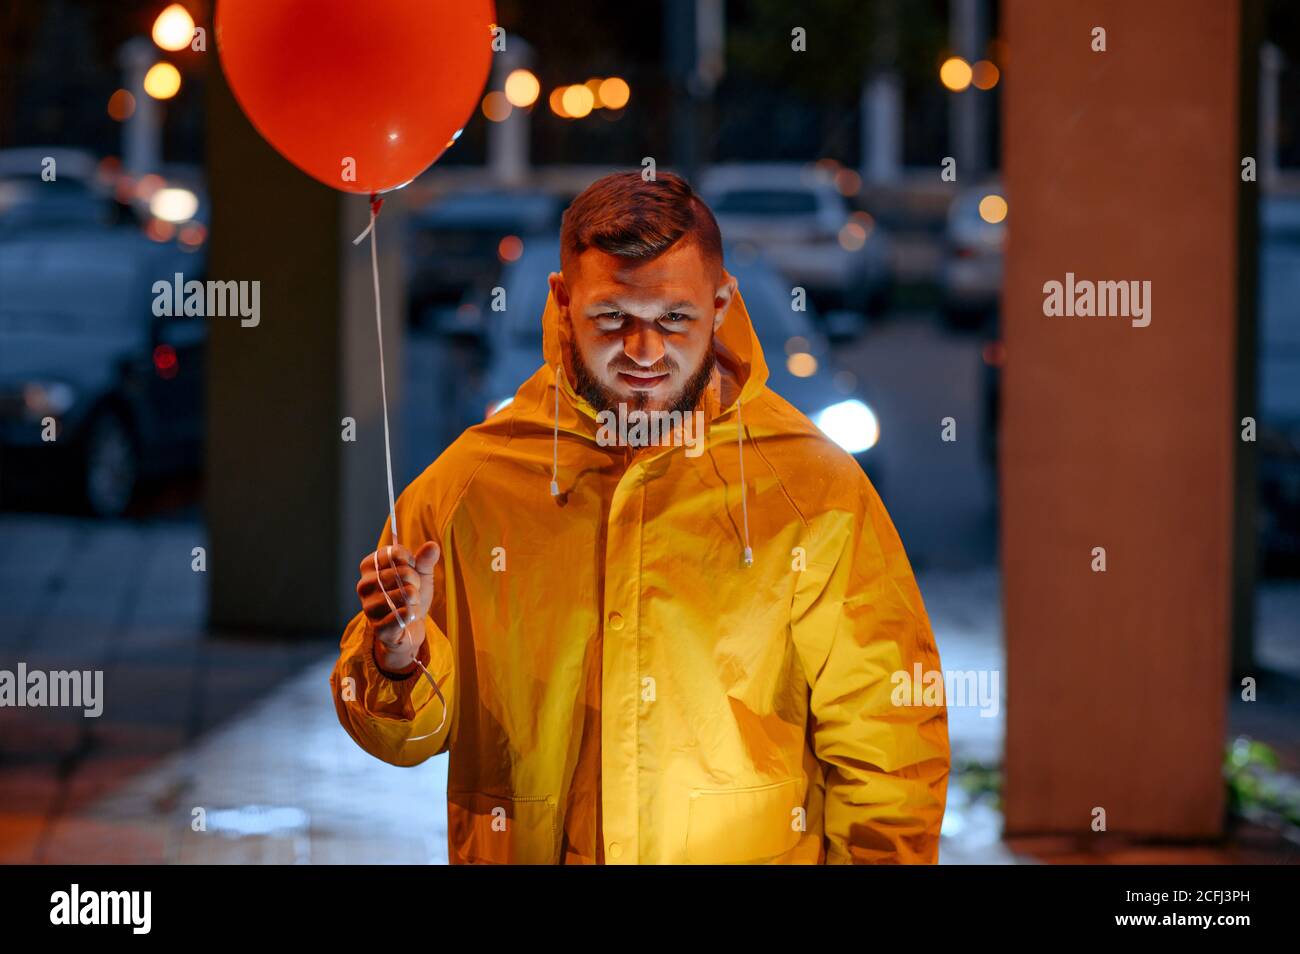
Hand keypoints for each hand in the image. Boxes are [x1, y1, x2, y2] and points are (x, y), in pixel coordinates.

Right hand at [356, 541, 439, 670]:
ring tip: (411, 604)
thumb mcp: (420, 573)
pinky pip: (403, 614)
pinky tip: (408, 616)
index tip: (410, 569)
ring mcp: (369, 607)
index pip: (394, 553)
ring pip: (404, 594)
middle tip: (413, 590)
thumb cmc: (411, 595)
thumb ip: (425, 559)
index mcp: (370, 567)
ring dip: (415, 599)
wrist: (411, 626)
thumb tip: (432, 546)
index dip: (410, 561)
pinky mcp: (378, 627)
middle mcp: (364, 585)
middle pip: (401, 572)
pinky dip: (412, 614)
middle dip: (416, 581)